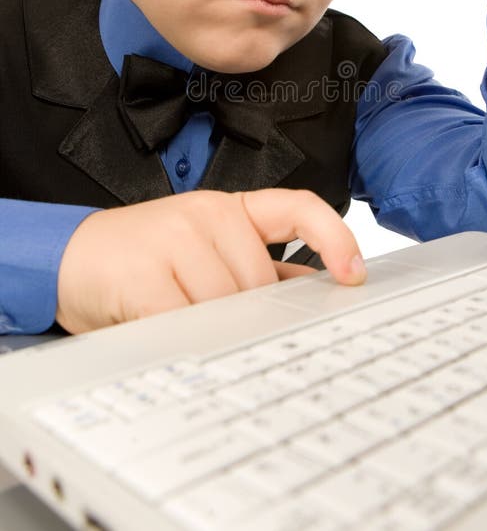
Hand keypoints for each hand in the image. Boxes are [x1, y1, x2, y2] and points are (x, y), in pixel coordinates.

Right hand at [56, 188, 365, 333]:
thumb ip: (257, 270)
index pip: (298, 208)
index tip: (354, 273)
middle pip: (262, 284)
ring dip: (206, 328)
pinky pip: (186, 323)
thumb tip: (317, 294)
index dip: (335, 238)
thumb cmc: (146, 258)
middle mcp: (207, 214)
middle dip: (245, 314)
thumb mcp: (206, 251)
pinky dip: (181, 338)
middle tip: (210, 316)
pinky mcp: (146, 274)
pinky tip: (162, 326)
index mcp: (230, 208)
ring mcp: (176, 237)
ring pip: (226, 308)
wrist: (72, 256)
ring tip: (174, 313)